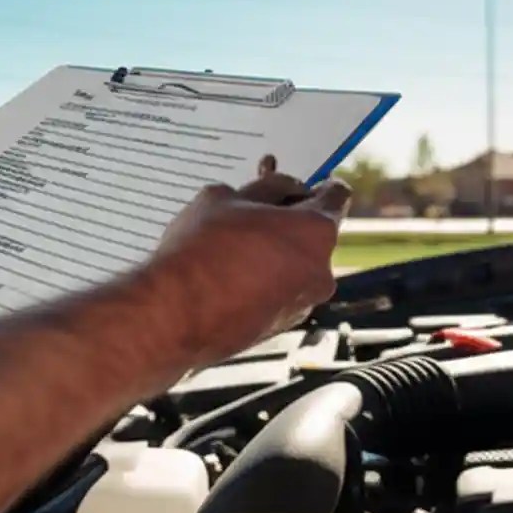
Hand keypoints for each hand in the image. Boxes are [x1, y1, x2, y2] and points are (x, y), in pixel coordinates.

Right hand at [154, 169, 350, 361]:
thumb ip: (265, 187)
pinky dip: (263, 281)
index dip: (318, 185)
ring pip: (296, 265)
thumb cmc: (204, 247)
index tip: (297, 187)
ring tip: (231, 247)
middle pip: (314, 234)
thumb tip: (282, 187)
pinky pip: (279, 292)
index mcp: (316, 231)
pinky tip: (228, 276)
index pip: (337, 196)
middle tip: (251, 213)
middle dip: (289, 221)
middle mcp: (321, 271)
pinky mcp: (280, 328)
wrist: (176, 314)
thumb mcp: (228, 197)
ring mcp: (302, 304)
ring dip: (274, 253)